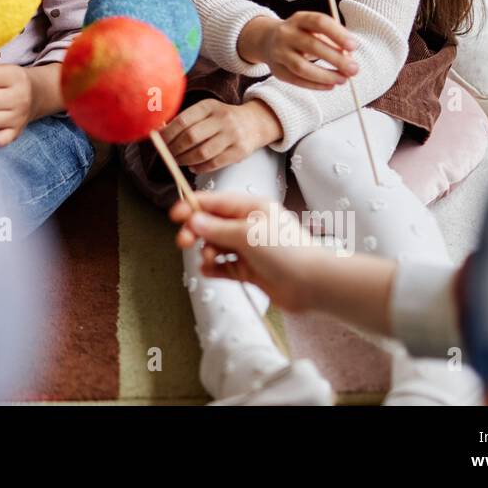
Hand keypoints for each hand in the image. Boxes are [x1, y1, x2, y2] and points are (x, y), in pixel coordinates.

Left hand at [160, 99, 280, 173]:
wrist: (255, 122)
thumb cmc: (223, 118)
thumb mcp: (206, 111)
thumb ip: (185, 120)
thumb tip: (159, 131)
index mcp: (209, 106)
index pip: (182, 121)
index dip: (167, 134)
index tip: (158, 141)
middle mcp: (222, 119)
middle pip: (190, 137)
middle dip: (174, 148)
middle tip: (167, 153)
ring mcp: (232, 135)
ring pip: (202, 153)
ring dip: (184, 159)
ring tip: (178, 160)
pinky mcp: (239, 151)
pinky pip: (214, 163)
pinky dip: (199, 167)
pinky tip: (192, 166)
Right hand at [169, 191, 333, 313]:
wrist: (313, 284)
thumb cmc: (285, 250)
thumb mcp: (247, 234)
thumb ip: (217, 229)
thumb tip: (192, 220)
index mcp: (250, 208)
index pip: (215, 202)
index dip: (193, 207)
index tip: (174, 216)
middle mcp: (248, 226)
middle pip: (212, 224)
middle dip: (196, 232)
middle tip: (184, 243)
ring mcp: (248, 249)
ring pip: (216, 246)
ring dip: (207, 252)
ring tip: (210, 262)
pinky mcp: (249, 270)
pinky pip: (224, 266)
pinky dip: (214, 268)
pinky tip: (209, 271)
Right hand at [251, 11, 358, 89]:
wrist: (268, 40)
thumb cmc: (301, 34)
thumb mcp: (314, 29)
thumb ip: (332, 39)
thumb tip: (349, 57)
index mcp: (299, 19)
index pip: (319, 22)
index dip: (338, 34)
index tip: (354, 46)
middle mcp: (286, 34)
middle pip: (311, 46)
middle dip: (336, 59)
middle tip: (354, 69)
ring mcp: (279, 52)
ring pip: (301, 67)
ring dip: (326, 75)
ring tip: (343, 79)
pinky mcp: (277, 70)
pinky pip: (296, 80)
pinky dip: (315, 85)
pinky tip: (330, 85)